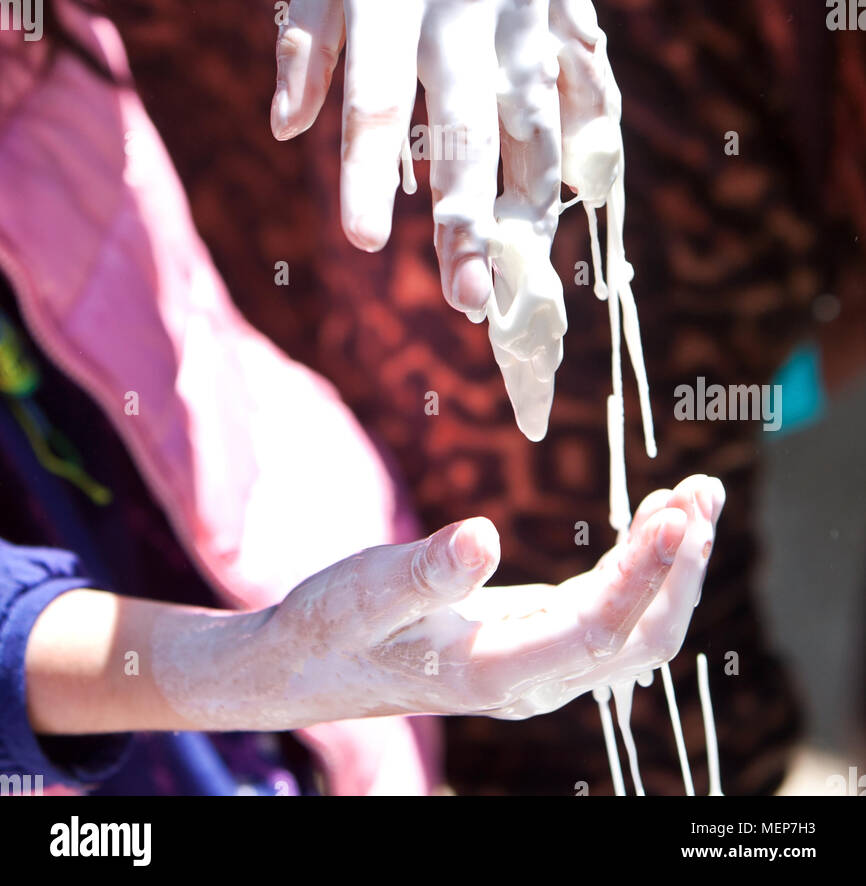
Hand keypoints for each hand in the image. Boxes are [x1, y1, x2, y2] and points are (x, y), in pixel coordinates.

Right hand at [215, 473, 722, 726]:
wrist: (307, 668)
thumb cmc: (332, 627)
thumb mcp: (363, 592)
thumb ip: (424, 573)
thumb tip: (483, 537)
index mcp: (494, 671)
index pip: (597, 631)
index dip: (644, 576)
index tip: (677, 514)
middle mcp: (531, 677)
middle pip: (638, 639)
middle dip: (681, 570)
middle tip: (706, 493)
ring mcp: (538, 662)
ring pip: (633, 626)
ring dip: (671, 563)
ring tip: (699, 492)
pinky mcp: (535, 639)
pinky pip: (606, 608)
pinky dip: (639, 563)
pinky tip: (656, 518)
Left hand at [272, 0, 618, 336]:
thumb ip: (307, 44)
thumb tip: (289, 130)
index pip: (379, 97)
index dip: (371, 173)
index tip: (367, 244)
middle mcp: (465, 0)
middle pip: (470, 126)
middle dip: (467, 219)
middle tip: (464, 296)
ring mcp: (526, 3)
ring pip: (538, 117)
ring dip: (530, 201)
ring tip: (517, 271)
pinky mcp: (567, 3)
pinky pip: (586, 81)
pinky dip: (587, 141)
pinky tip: (582, 198)